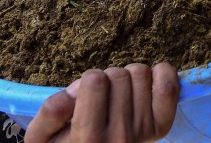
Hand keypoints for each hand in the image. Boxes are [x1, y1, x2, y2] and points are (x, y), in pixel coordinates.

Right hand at [24, 63, 178, 142]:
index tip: (82, 96)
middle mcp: (120, 136)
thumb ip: (50, 114)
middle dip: (106, 79)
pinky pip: (168, 87)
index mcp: (89, 138)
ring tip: (118, 95)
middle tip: (100, 98)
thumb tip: (74, 91)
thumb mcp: (42, 139)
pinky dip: (161, 74)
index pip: (94, 82)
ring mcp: (144, 131)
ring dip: (129, 77)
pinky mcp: (161, 127)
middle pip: (118, 75)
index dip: (86, 82)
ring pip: (141, 74)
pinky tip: (148, 80)